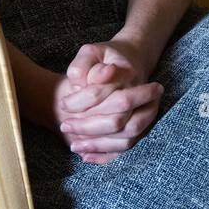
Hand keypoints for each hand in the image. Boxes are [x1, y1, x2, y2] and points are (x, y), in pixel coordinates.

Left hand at [55, 39, 163, 163]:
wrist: (131, 62)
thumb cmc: (105, 58)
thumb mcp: (91, 52)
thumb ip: (83, 64)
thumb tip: (81, 81)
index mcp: (127, 74)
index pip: (101, 92)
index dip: (79, 102)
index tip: (63, 104)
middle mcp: (140, 95)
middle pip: (117, 119)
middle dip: (87, 127)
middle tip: (64, 126)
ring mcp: (145, 113)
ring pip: (126, 137)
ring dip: (97, 144)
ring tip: (74, 146)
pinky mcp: (142, 126)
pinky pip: (127, 147)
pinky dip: (107, 155)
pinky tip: (86, 156)